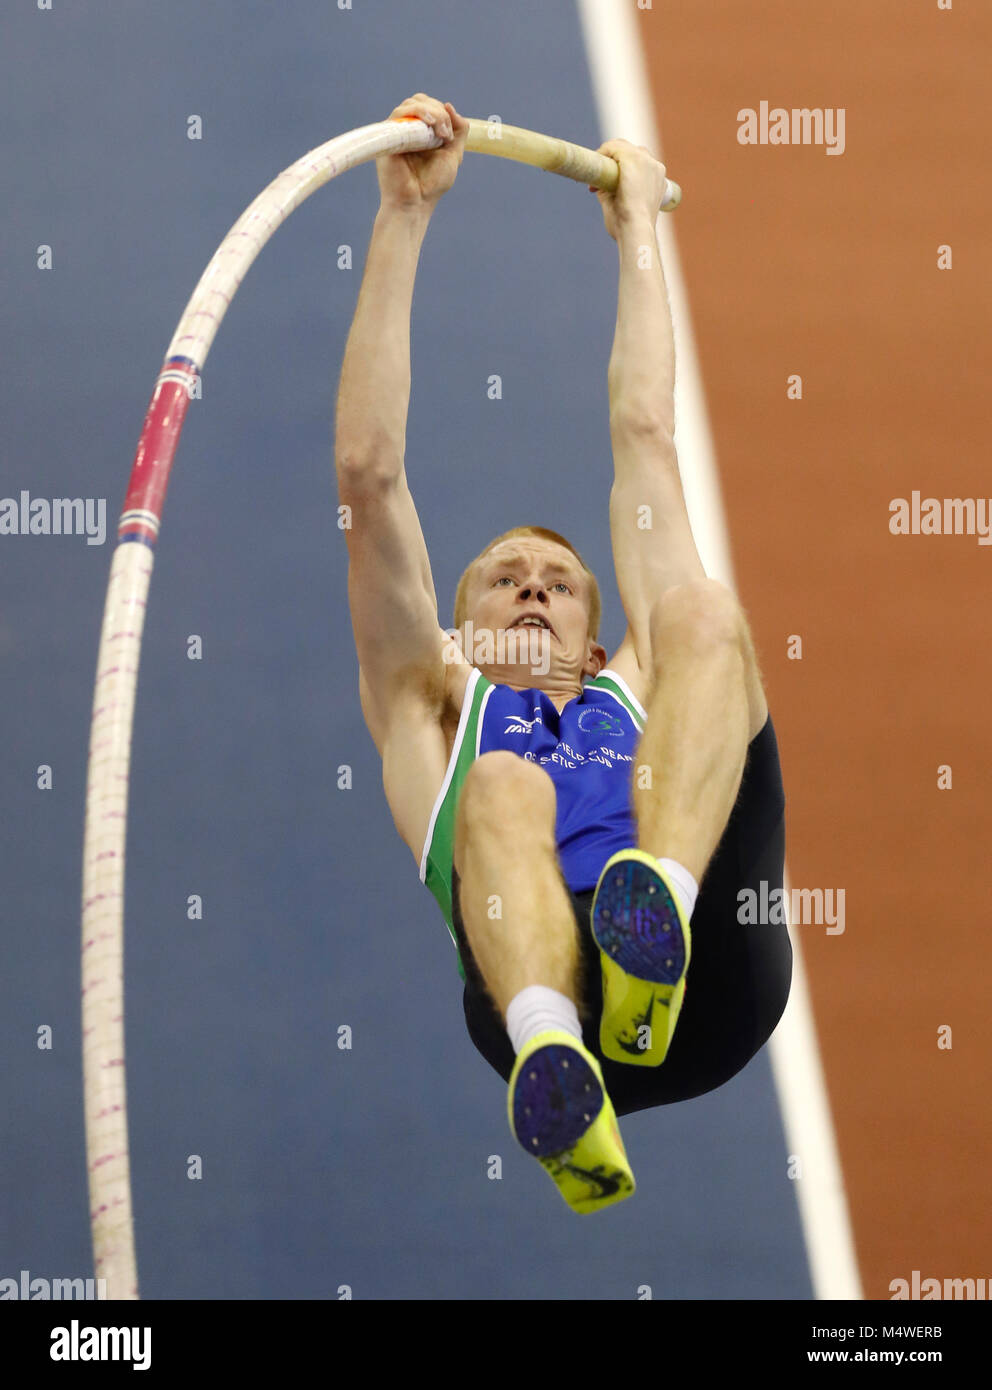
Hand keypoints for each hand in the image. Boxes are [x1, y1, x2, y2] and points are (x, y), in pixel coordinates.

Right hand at [376, 95, 469, 212]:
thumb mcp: (453, 155)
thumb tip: (450, 106)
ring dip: (430, 112)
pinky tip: (429, 125)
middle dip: (437, 111)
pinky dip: (417, 113)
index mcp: (421, 133)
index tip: (449, 134)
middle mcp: (407, 130)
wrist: (415, 203)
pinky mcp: (388, 136)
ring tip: (439, 132)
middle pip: (420, 100)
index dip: (442, 112)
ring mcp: (396, 132)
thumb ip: (459, 131)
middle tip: (445, 133)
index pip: (430, 106)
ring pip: (411, 104)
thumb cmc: (432, 185)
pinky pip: (399, 114)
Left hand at [588, 139, 668, 239]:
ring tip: (594, 169)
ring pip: (621, 147)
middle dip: (613, 160)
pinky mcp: (632, 158)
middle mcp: (654, 166)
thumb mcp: (624, 207)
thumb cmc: (630, 227)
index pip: (639, 162)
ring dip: (606, 155)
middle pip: (631, 151)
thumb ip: (613, 192)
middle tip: (598, 176)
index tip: (609, 182)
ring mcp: (645, 161)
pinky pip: (612, 147)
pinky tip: (594, 161)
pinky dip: (601, 152)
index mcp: (657, 179)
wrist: (636, 230)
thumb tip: (598, 184)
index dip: (621, 168)